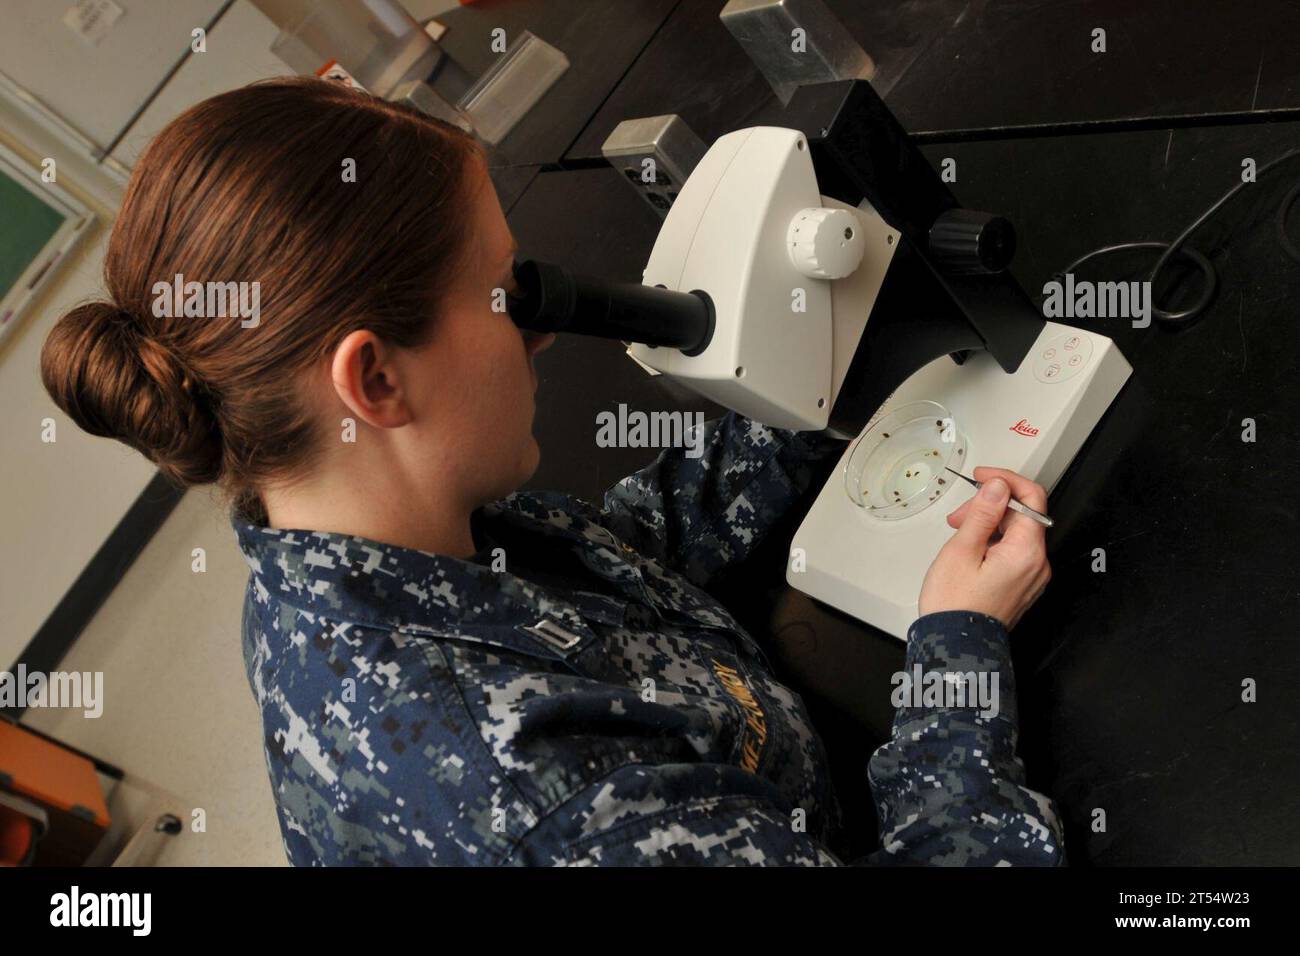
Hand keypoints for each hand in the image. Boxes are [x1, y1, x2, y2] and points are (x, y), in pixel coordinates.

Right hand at [917, 466, 1051, 630]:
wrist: (956, 646)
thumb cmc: (955, 605)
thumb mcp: (962, 550)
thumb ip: (983, 513)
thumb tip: (997, 487)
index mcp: (1026, 551)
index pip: (1031, 498)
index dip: (1006, 480)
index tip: (983, 477)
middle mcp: (1037, 563)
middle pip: (1022, 515)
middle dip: (990, 506)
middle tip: (960, 515)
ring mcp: (1031, 576)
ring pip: (1016, 533)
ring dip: (989, 524)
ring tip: (959, 533)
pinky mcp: (1022, 584)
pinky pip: (1013, 551)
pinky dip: (993, 542)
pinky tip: (970, 548)